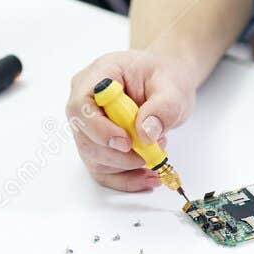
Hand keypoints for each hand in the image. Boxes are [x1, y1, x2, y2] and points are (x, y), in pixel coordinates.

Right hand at [66, 48, 197, 192]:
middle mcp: (85, 101)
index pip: (81, 106)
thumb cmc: (165, 76)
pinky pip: (104, 170)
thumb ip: (163, 107)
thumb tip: (145, 133)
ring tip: (157, 152)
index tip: (126, 142)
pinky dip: (127, 178)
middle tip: (153, 152)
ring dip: (127, 165)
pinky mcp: (98, 144)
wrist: (166, 83)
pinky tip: (148, 176)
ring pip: (94, 158)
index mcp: (98, 75)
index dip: (99, 129)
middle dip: (120, 155)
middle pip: (86, 138)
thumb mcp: (173, 86)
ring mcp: (88, 125)